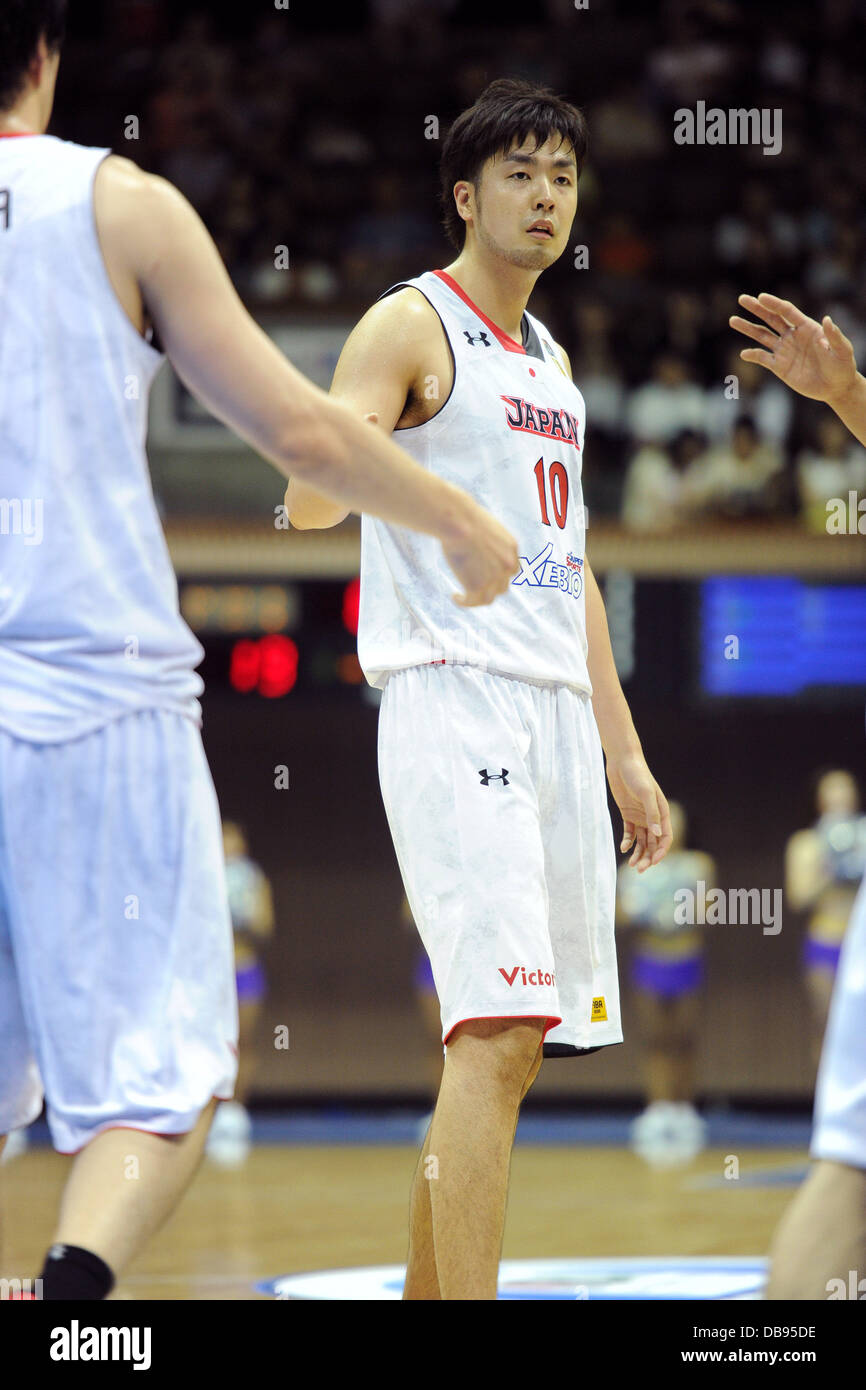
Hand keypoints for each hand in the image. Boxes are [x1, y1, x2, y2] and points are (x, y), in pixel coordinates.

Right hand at [441, 497, 519, 608]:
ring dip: (475, 600)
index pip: (512, 570)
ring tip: (462, 597)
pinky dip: (463, 602)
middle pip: (502, 587)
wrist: (457, 520)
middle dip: (488, 589)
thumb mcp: (483, 526)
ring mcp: (494, 577)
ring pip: (488, 598)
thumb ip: (486, 541)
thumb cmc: (463, 517)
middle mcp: (507, 565)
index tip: (486, 578)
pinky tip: (454, 597)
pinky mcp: (477, 586)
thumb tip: (475, 544)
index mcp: (511, 548)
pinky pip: (471, 601)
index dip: (499, 577)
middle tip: (472, 587)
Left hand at [605, 753, 671, 872]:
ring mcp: (640, 816)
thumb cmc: (637, 774)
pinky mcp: (628, 814)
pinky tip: (624, 848)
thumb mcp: (646, 793)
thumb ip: (652, 814)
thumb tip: (658, 834)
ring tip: (632, 865)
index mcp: (662, 812)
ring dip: (639, 853)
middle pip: (654, 843)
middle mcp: (653, 817)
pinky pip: (630, 833)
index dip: (661, 851)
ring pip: (642, 841)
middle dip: (649, 857)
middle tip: (640, 869)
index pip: (666, 838)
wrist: (622, 762)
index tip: (653, 862)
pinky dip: (628, 842)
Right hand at [730, 292, 857, 404]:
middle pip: (771, 319)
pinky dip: (753, 355)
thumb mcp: (842, 350)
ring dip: (748, 328)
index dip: (774, 304)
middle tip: (742, 299)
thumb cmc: (842, 366)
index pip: (787, 312)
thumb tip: (827, 320)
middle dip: (757, 309)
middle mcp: (793, 336)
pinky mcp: (779, 367)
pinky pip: (763, 358)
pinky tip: (743, 353)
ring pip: (763, 336)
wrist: (835, 387)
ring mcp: (784, 350)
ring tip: (733, 320)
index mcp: (807, 327)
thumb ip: (834, 336)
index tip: (761, 297)